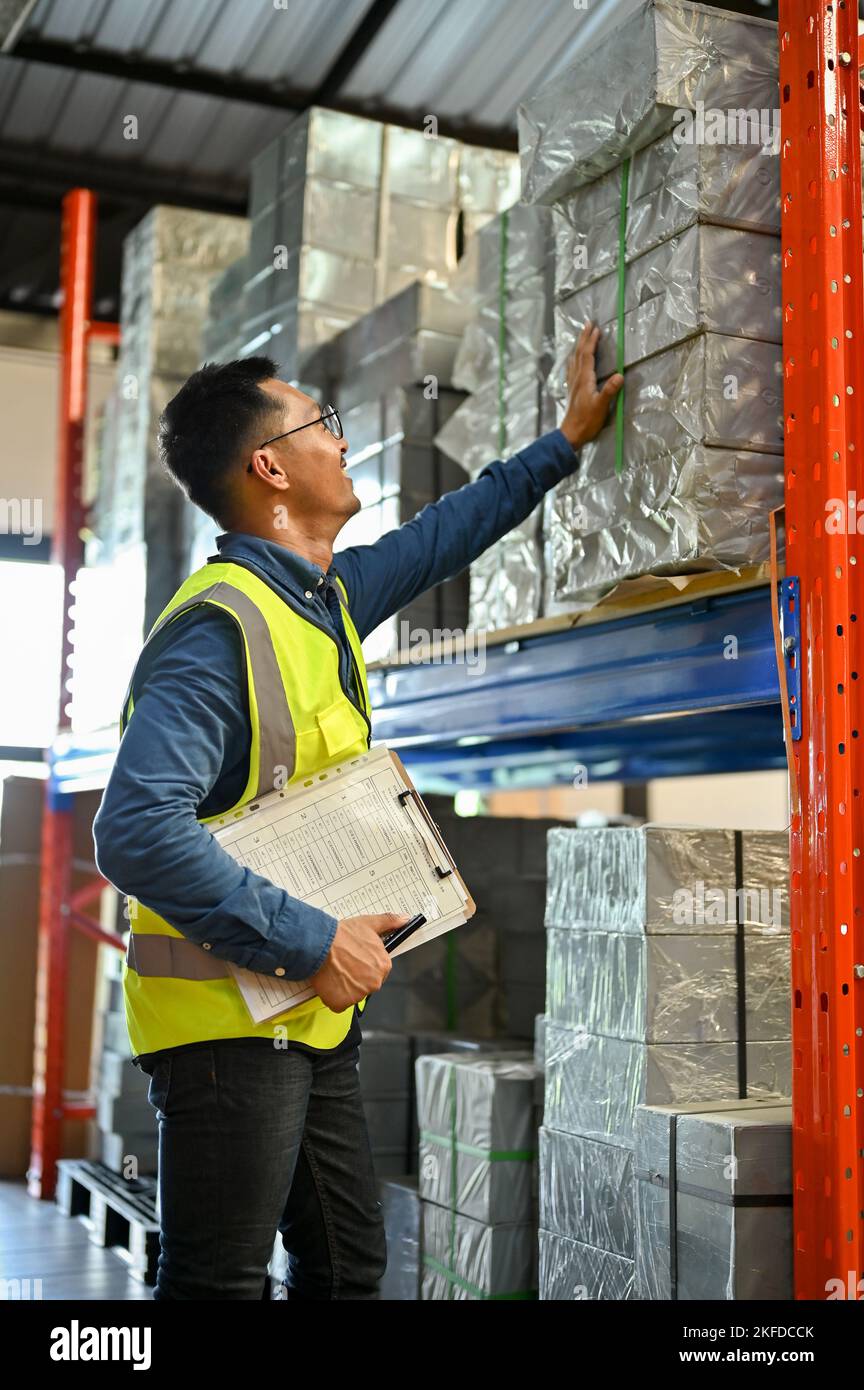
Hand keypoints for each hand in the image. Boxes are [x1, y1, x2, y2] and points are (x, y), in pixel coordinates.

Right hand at [309, 912, 407, 1012]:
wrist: (320, 944)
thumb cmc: (342, 935)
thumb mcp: (369, 923)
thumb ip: (389, 922)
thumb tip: (404, 919)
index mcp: (383, 966)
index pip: (378, 972)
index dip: (364, 967)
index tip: (355, 961)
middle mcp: (374, 983)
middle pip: (366, 985)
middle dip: (355, 978)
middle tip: (343, 966)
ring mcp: (358, 995)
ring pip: (352, 995)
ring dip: (344, 988)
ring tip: (335, 971)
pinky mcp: (342, 1003)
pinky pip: (338, 1004)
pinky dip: (333, 996)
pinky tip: (329, 982)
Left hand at [559, 322, 623, 450]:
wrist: (571, 433)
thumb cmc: (587, 420)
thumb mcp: (601, 406)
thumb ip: (609, 390)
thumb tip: (620, 375)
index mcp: (584, 379)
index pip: (587, 355)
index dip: (591, 341)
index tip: (596, 329)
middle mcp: (576, 378)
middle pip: (579, 353)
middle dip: (583, 338)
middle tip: (587, 324)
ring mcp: (572, 383)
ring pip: (574, 359)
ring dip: (578, 345)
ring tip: (581, 336)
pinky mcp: (571, 390)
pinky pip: (571, 368)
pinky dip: (574, 358)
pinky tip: (573, 360)